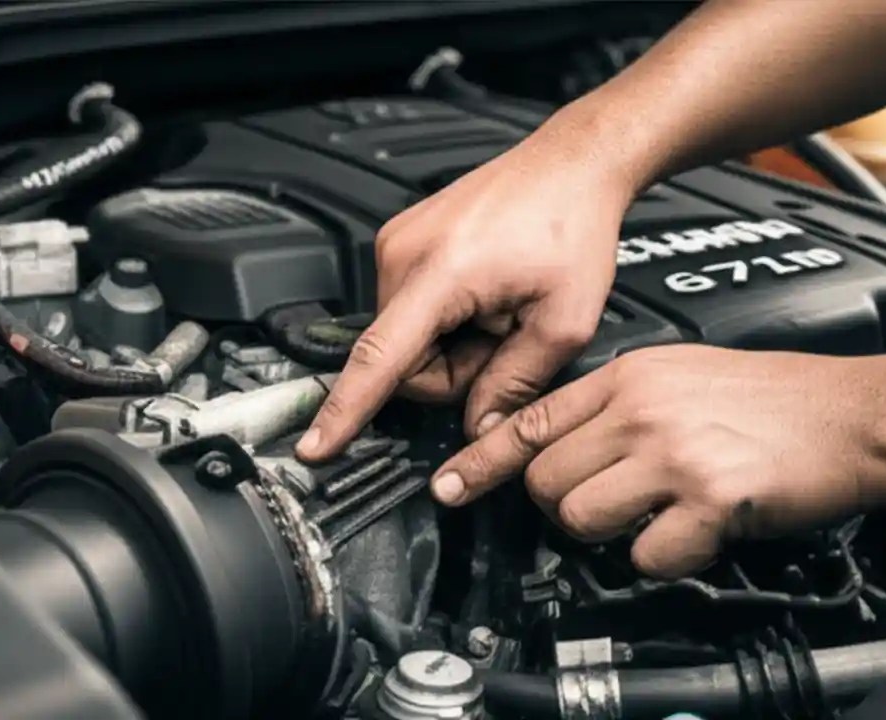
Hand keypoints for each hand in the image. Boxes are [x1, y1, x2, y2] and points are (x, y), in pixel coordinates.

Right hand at [296, 105, 639, 462]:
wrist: (571, 164)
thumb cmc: (570, 222)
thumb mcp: (564, 321)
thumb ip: (516, 384)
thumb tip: (480, 429)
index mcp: (440, 272)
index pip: (379, 359)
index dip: (345, 410)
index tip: (315, 445)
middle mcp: (404, 253)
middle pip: (404, 361)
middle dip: (455, 367)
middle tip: (504, 333)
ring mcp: (397, 243)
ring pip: (407, 340)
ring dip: (453, 342)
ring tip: (497, 306)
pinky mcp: (402, 241)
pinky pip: (411, 311)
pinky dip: (447, 317)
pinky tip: (483, 294)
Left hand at [430, 344, 885, 578]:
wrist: (851, 416)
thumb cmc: (773, 398)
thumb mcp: (678, 373)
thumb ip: (616, 404)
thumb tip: (561, 445)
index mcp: (630, 376)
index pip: (530, 420)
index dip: (479, 462)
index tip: (450, 487)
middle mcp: (642, 410)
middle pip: (545, 480)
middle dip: (559, 507)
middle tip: (600, 505)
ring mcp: (673, 455)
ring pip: (579, 517)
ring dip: (604, 532)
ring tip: (646, 517)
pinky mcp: (707, 501)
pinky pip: (643, 554)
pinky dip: (660, 556)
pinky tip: (689, 532)